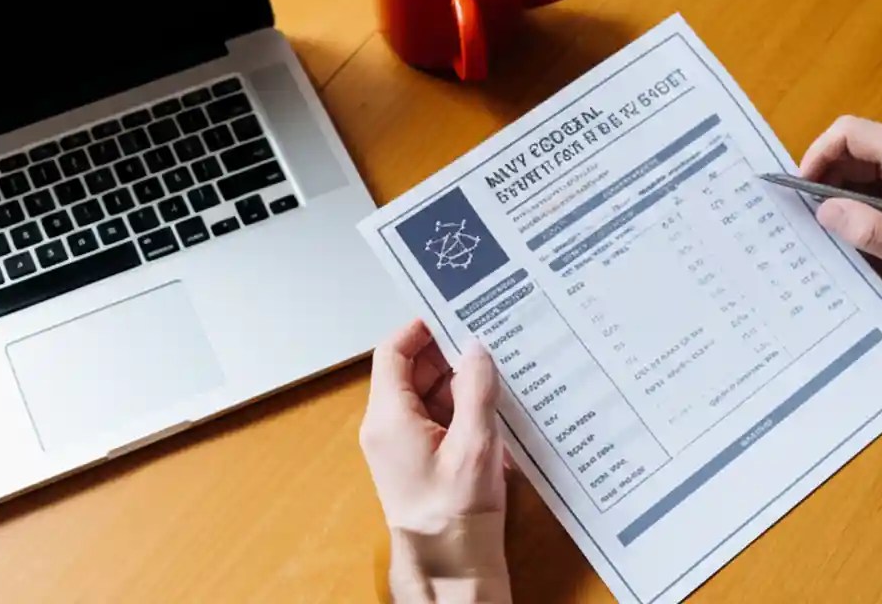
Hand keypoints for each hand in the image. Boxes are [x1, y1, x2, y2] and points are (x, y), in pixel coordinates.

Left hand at [360, 320, 510, 601]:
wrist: (449, 567)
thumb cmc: (455, 513)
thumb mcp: (475, 444)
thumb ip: (476, 389)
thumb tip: (476, 348)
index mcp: (388, 417)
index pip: (393, 351)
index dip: (421, 328)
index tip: (454, 314)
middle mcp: (385, 426)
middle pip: (411, 371)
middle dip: (448, 356)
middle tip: (487, 345)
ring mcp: (399, 444)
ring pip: (425, 394)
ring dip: (458, 385)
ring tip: (496, 379)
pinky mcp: (416, 460)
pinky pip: (434, 419)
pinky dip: (459, 410)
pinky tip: (491, 413)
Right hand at [799, 116, 881, 301]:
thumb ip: (868, 230)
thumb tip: (824, 210)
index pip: (850, 133)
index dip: (817, 155)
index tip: (803, 189)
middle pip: (856, 143)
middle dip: (828, 173)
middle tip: (815, 211)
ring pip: (867, 158)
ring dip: (845, 185)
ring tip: (837, 221)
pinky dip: (864, 192)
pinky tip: (862, 221)